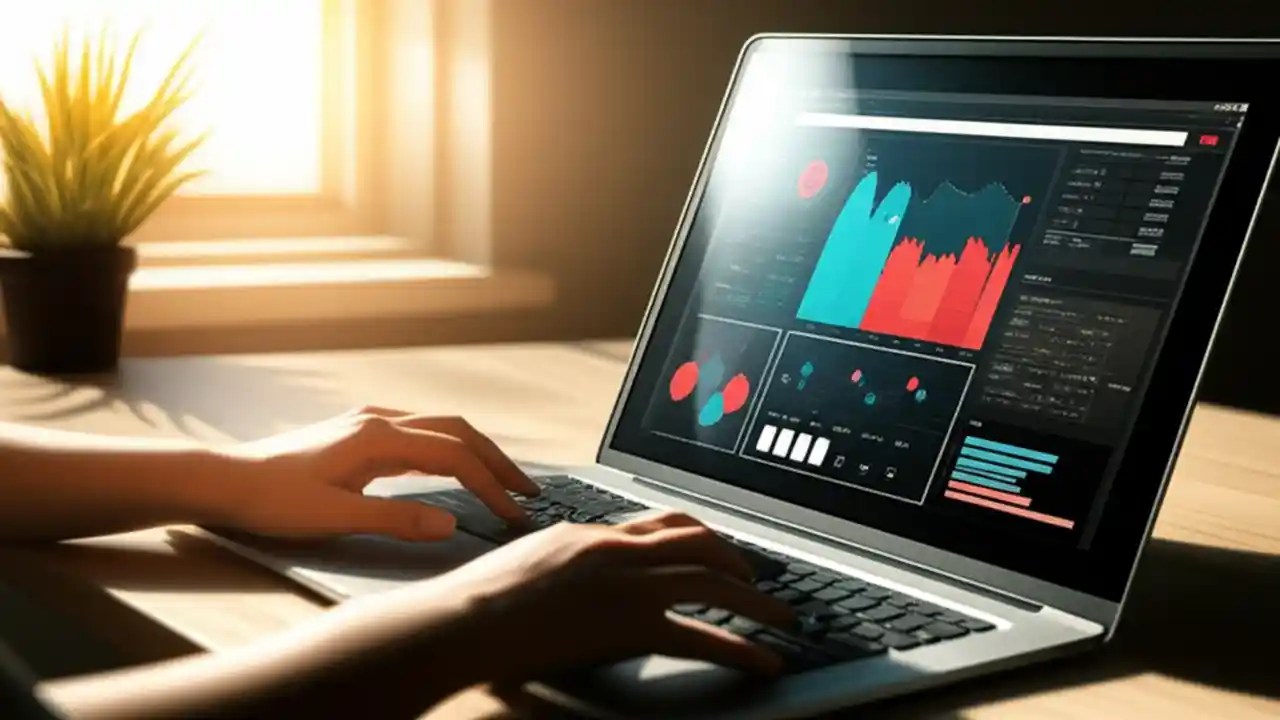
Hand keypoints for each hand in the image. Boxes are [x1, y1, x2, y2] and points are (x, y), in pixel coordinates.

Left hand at [217, 406, 539, 540]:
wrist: (223, 480)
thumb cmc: (272, 499)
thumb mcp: (336, 517)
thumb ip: (396, 519)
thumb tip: (450, 521)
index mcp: (378, 438)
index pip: (454, 456)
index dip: (490, 484)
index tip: (514, 512)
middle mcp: (378, 421)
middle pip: (457, 432)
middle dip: (497, 460)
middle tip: (528, 491)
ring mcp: (367, 423)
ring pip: (439, 428)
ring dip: (475, 452)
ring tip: (501, 479)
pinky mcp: (356, 433)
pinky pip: (419, 434)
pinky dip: (448, 449)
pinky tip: (449, 468)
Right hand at [379, 511, 794, 680]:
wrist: (461, 620)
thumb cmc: (476, 604)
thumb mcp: (524, 566)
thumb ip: (558, 564)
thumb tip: (570, 579)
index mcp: (590, 533)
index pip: (660, 521)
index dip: (699, 533)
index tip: (718, 546)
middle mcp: (615, 547)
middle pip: (696, 539)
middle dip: (737, 558)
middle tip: (759, 580)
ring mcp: (626, 580)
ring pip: (712, 577)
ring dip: (756, 598)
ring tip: (783, 617)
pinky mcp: (630, 622)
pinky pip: (701, 633)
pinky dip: (741, 648)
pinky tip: (765, 662)